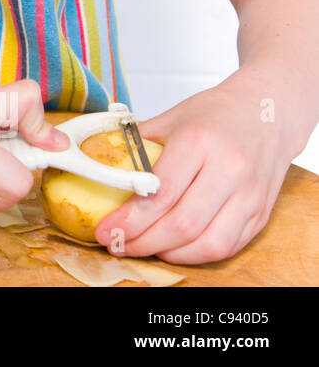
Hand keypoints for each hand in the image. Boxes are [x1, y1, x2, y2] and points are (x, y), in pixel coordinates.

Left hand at [94, 78, 293, 263]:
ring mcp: (250, 195)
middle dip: (144, 242)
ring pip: (208, 243)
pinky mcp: (261, 213)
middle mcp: (229, 170)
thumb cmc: (214, 114)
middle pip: (183, 224)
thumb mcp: (170, 118)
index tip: (106, 229)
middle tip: (118, 244)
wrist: (268, 112)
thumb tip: (97, 166)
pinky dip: (196, 254)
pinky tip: (173, 248)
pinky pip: (228, 246)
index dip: (130, 219)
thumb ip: (135, 144)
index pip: (161, 193)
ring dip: (169, 254)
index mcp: (199, 141)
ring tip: (142, 248)